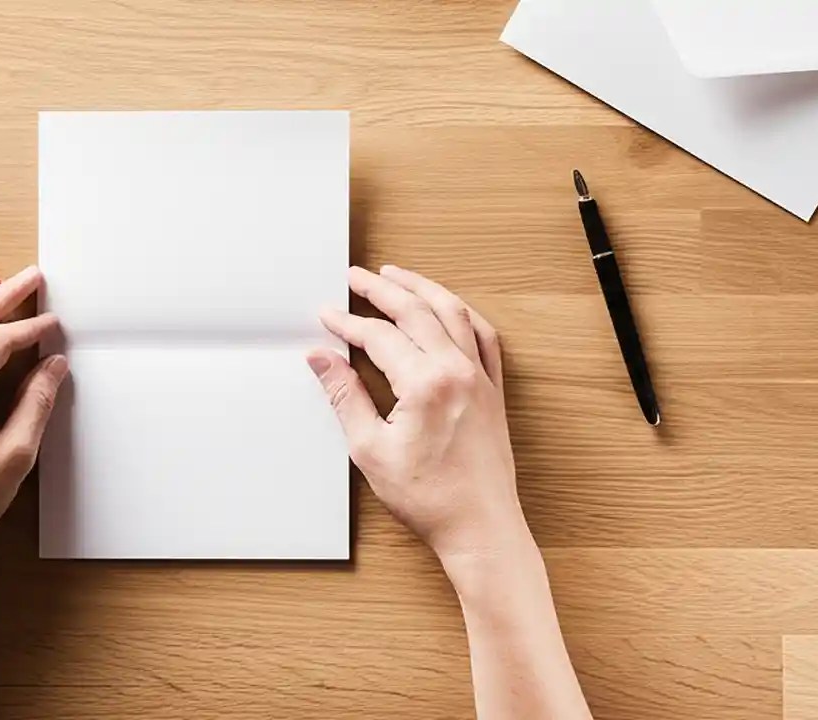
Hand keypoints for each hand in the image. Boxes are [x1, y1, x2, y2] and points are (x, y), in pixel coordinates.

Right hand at [307, 265, 526, 565]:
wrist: (480, 528)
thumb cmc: (429, 498)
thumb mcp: (370, 448)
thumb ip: (345, 396)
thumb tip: (322, 360)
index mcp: (427, 383)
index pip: (380, 337)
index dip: (348, 323)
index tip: (327, 316)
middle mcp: (459, 372)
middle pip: (416, 311)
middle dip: (382, 289)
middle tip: (357, 277)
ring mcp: (481, 379)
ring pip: (453, 313)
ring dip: (423, 289)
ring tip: (398, 276)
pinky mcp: (494, 392)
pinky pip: (483, 336)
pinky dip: (462, 314)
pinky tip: (448, 308)